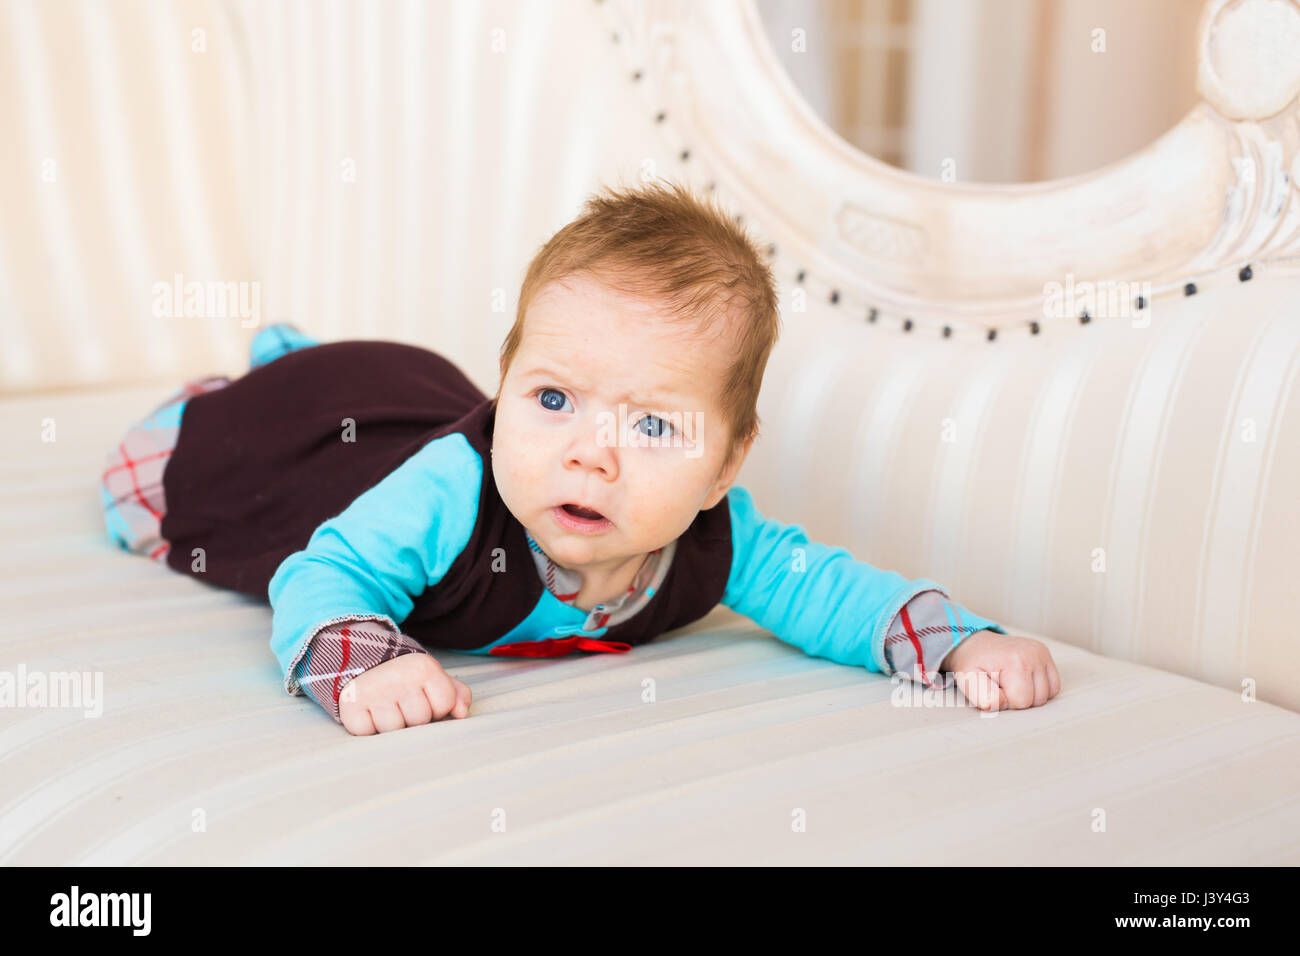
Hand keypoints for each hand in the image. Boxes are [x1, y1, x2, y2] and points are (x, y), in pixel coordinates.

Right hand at [338, 652, 471, 734]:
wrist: (359, 660)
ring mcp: (373, 691)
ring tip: (386, 707)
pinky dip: (368, 728)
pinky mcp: (351, 705)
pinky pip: (367, 733)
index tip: (424, 697)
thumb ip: (455, 693)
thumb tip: (461, 714)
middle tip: (402, 703)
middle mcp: (398, 677)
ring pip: (394, 729)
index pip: (444, 705)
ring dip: (391, 724)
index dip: (437, 708)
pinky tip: (369, 712)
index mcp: (423, 668)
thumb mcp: (431, 677)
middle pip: (419, 720)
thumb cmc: (404, 677)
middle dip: (413, 717)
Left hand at [939, 631, 1060, 710]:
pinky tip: (1024, 681)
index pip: (1021, 702)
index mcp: (1016, 660)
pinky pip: (1054, 686)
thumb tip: (999, 703)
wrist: (975, 644)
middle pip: (1037, 700)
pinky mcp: (1045, 654)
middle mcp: (1033, 653)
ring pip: (1047, 695)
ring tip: (1012, 681)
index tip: (994, 688)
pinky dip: (1040, 689)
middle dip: (1018, 699)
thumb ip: (982, 696)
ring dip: (1030, 695)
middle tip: (1002, 683)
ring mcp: (1041, 652)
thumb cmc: (972, 663)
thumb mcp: (968, 680)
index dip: (1005, 701)